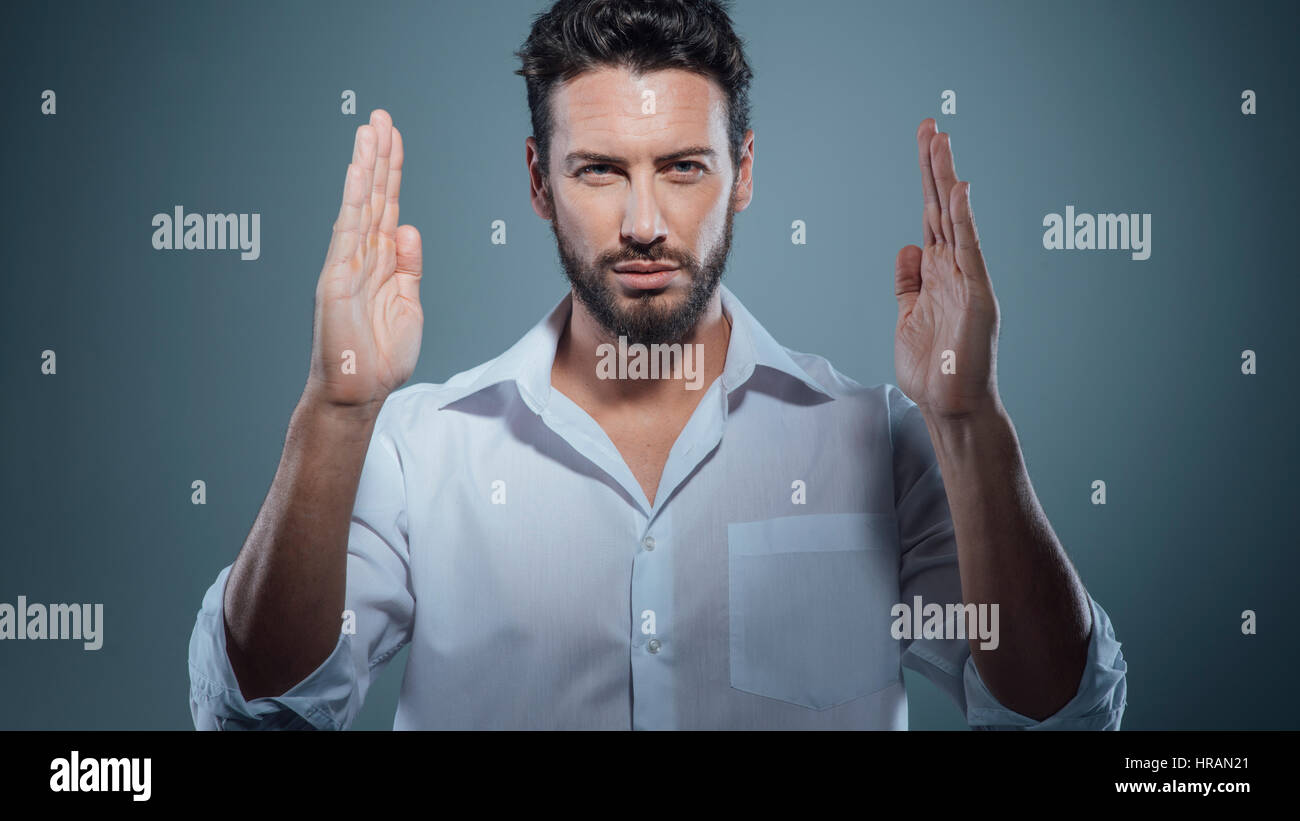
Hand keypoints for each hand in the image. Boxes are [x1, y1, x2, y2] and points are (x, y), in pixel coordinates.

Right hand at [305, 109, 422, 413]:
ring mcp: (346, 264)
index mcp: (380, 262)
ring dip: (365, 167)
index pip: (388, 207)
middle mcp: (361, 256)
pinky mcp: (336, 276)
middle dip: (378, 157)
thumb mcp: (408, 305)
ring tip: (369, 130)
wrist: (360, 391)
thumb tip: (408, 228)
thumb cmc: (381, 356)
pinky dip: (355, 199)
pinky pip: (348, 230)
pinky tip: (359, 172)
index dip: (392, 173)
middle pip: (373, 197)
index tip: (394, 139)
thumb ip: (409, 267)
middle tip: (380, 117)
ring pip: (359, 205)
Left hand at [894, 118, 1000, 420]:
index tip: (926, 144)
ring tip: (941, 140)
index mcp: (937, 274)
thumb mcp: (908, 317)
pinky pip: (968, 250)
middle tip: (930, 126)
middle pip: (941, 207)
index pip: (930, 217)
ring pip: (954, 220)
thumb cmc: (933, 369)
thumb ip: (908, 282)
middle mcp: (954, 269)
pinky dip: (962, 220)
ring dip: (946, 180)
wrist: (952, 406)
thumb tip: (907, 247)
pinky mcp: (976, 295)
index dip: (926, 181)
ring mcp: (966, 280)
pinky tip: (957, 191)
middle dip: (935, 166)